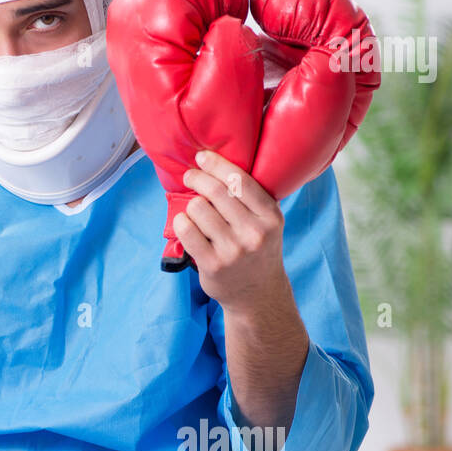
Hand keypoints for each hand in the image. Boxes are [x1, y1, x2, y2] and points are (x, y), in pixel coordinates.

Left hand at [171, 149, 289, 312]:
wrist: (257, 293)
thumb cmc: (257, 249)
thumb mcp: (268, 222)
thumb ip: (252, 197)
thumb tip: (218, 162)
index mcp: (270, 217)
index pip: (240, 180)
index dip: (216, 164)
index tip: (202, 157)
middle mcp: (254, 233)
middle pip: (216, 191)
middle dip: (197, 178)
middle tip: (190, 175)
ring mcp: (233, 250)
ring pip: (197, 208)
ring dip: (190, 204)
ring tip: (194, 209)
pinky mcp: (212, 264)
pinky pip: (186, 231)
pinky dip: (181, 222)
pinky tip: (185, 223)